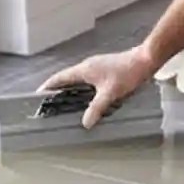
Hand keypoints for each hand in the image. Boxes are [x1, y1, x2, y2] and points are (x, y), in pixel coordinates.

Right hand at [37, 47, 155, 128]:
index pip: (59, 78)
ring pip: (78, 81)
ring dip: (71, 91)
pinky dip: (83, 91)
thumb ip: (96, 108)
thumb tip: (85, 123)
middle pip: (67, 79)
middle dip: (57, 92)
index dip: (47, 87)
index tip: (37, 96)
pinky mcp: (105, 71)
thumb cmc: (128, 73)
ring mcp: (97, 68)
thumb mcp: (110, 93)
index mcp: (84, 69)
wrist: (146, 60)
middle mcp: (87, 67)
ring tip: (66, 106)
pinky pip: (88, 82)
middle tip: (50, 106)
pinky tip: (88, 101)